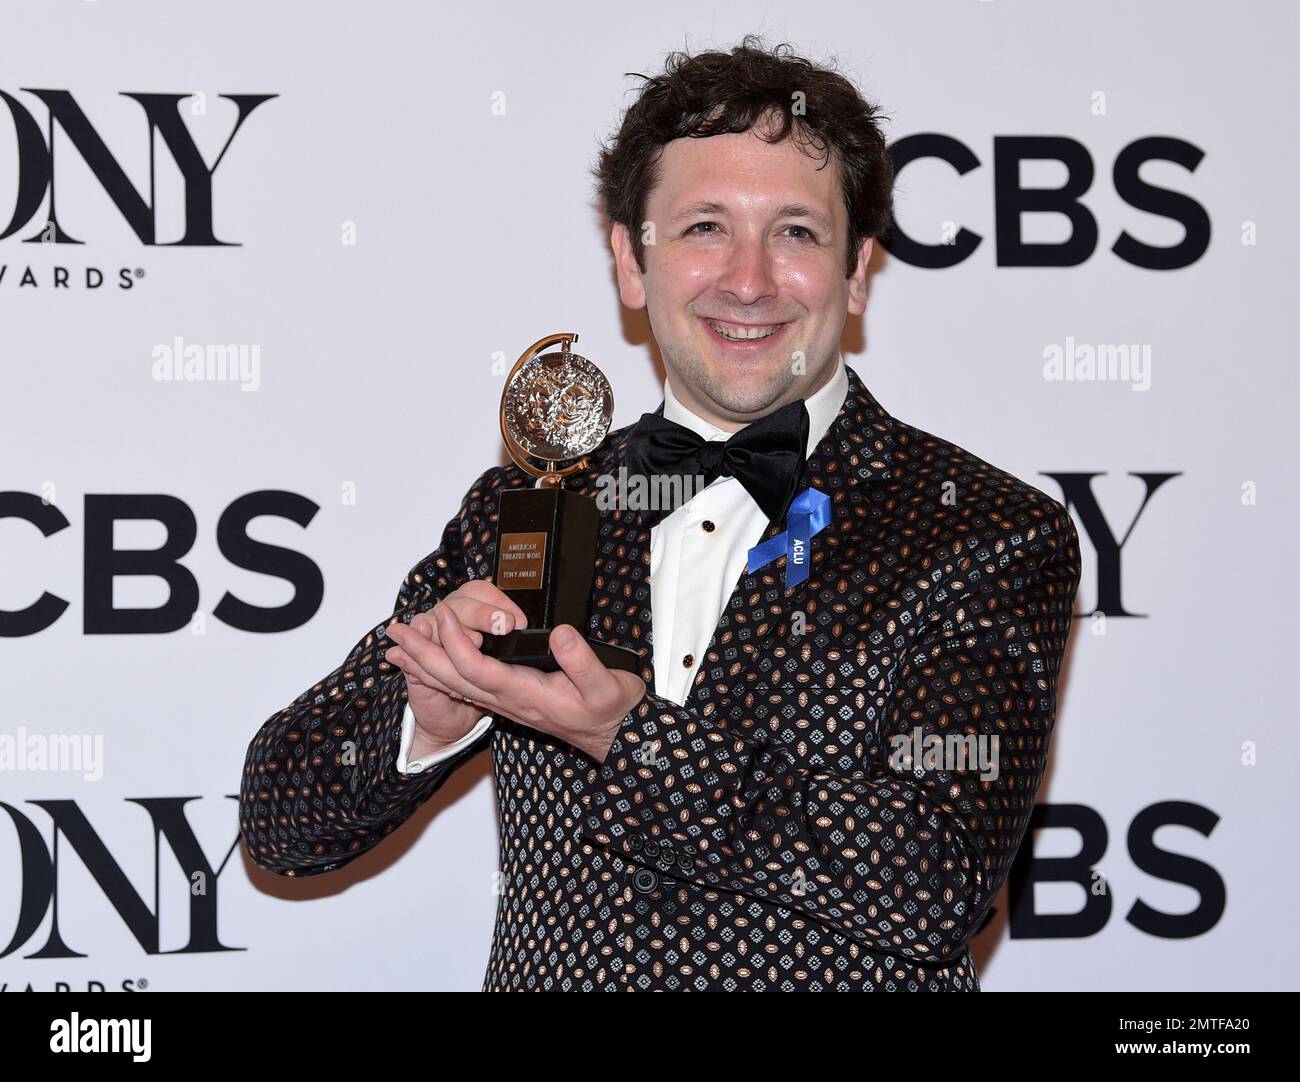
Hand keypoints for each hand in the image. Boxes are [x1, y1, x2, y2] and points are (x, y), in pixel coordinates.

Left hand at [386, 603, 646, 761]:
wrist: (612, 735)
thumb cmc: (609, 710)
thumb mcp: (606, 686)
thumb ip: (582, 661)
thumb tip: (559, 634)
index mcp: (526, 694)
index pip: (479, 669)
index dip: (459, 643)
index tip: (446, 615)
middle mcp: (509, 700)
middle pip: (455, 678)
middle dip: (424, 654)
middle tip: (398, 631)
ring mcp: (506, 701)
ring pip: (456, 683)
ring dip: (425, 663)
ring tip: (400, 645)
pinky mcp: (509, 698)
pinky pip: (465, 686)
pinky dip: (441, 673)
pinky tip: (428, 664)